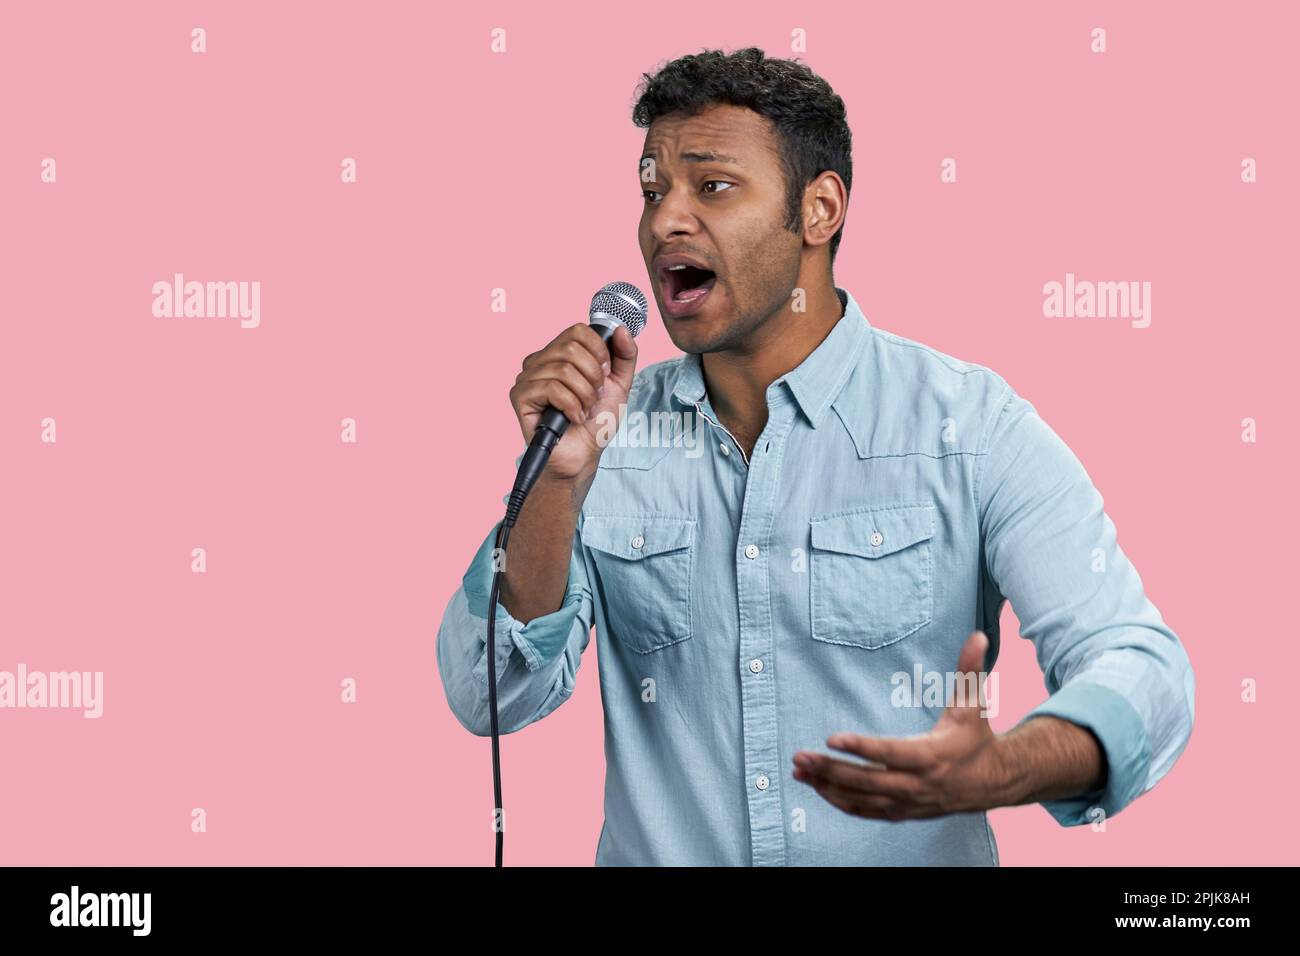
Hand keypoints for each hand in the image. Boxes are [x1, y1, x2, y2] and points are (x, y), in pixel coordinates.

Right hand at [508, 322, 637, 480]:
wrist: (584, 455)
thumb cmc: (596, 420)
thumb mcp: (619, 384)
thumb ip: (625, 356)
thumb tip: (620, 330)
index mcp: (558, 352)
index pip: (578, 331)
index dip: (598, 351)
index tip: (604, 374)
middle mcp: (539, 360)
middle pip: (571, 349)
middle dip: (593, 377)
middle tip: (594, 396)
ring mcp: (527, 377)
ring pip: (564, 371)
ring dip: (584, 396)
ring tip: (584, 410)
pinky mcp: (519, 396)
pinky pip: (552, 389)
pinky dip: (572, 406)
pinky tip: (573, 418)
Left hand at [792, 630, 1006, 820]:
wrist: (993, 782)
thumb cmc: (976, 737)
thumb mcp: (973, 704)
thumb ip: (969, 670)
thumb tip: (977, 636)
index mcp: (931, 755)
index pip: (890, 752)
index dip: (862, 747)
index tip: (832, 738)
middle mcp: (918, 783)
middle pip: (868, 780)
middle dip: (831, 769)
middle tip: (800, 757)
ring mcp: (909, 802)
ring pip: (862, 799)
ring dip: (828, 786)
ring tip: (799, 771)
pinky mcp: (903, 812)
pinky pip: (866, 812)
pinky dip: (841, 803)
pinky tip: (818, 788)